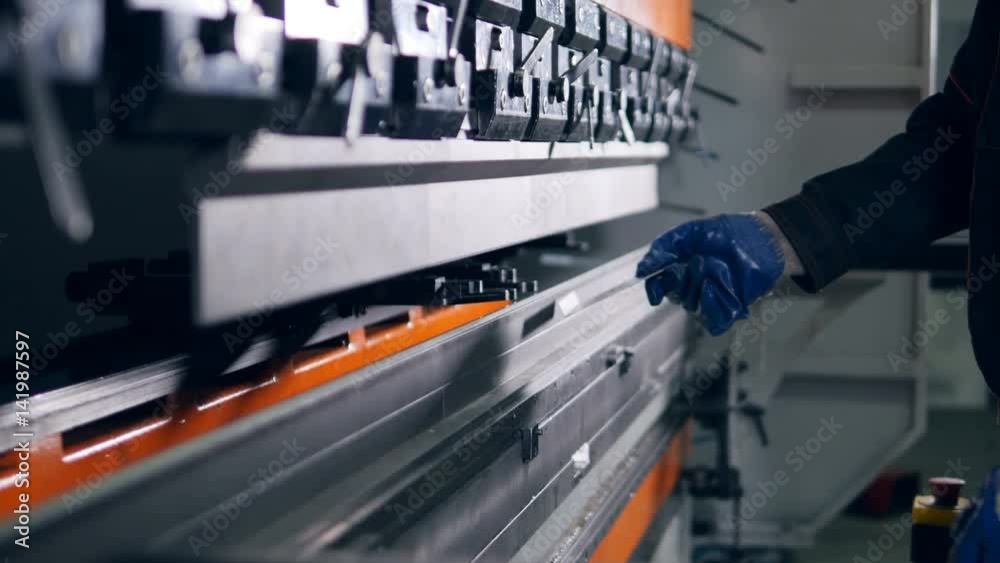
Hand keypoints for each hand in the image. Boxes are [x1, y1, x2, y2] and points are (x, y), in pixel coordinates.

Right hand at [636, 213, 784, 335]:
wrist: (760, 237)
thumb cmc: (726, 233)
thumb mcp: (687, 234)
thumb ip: (662, 249)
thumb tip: (642, 271)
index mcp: (679, 269)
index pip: (658, 286)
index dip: (654, 290)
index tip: (654, 292)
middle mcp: (692, 286)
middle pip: (675, 296)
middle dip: (682, 282)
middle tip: (694, 264)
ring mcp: (710, 298)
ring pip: (692, 307)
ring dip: (699, 290)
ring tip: (713, 270)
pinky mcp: (729, 308)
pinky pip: (713, 320)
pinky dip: (713, 307)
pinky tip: (718, 287)